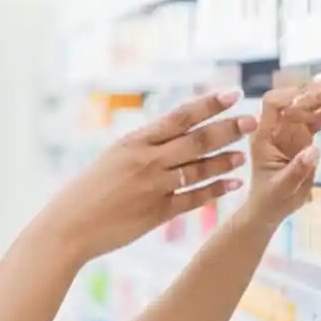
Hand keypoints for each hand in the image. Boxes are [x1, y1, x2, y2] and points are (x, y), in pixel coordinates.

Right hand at [45, 91, 256, 260]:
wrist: (68, 226)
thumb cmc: (86, 191)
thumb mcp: (112, 158)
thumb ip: (142, 146)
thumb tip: (169, 131)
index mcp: (134, 141)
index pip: (179, 116)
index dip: (208, 104)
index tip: (232, 94)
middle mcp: (147, 160)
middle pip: (197, 139)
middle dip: (228, 128)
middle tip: (252, 120)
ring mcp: (154, 187)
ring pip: (200, 168)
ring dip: (225, 160)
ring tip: (244, 154)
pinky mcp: (158, 213)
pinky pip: (194, 198)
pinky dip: (216, 190)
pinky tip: (234, 184)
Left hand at [243, 81, 320, 226]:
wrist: (270, 208)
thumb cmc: (271, 199)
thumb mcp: (282, 189)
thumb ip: (297, 170)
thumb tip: (314, 150)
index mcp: (264, 136)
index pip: (272, 105)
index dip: (290, 96)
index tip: (310, 96)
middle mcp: (276, 129)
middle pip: (295, 102)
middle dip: (316, 94)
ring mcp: (289, 131)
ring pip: (307, 107)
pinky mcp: (301, 137)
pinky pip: (315, 119)